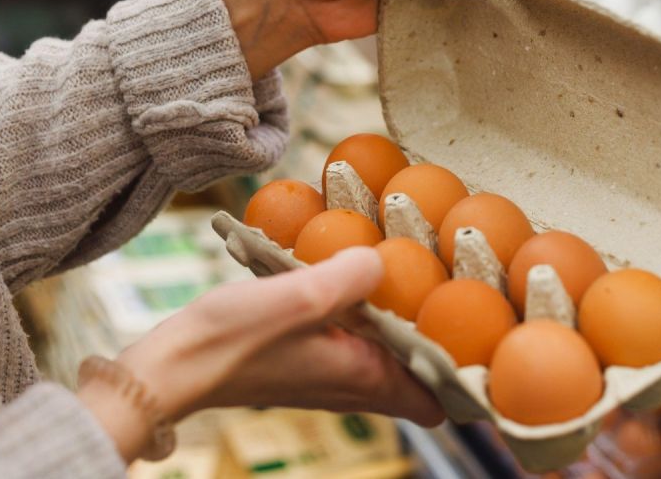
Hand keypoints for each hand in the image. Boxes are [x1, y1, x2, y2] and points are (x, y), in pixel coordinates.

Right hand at [78, 247, 442, 461]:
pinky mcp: (304, 362)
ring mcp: (327, 377)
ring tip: (417, 283)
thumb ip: (348, 276)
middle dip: (442, 348)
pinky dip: (367, 323)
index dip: (466, 380)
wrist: (170, 368)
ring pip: (386, 360)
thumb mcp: (296, 296)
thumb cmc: (229, 340)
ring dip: (403, 331)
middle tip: (461, 299)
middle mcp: (351, 385)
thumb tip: (385, 259)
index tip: (489, 344)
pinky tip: (353, 282)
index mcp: (362, 377)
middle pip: (418, 379)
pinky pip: (355, 345)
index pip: (437, 401)